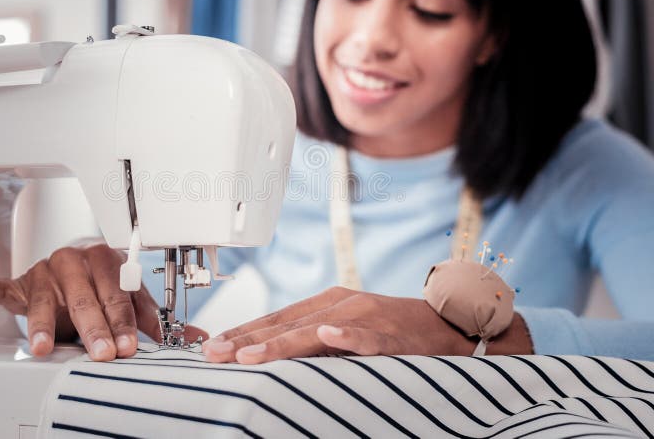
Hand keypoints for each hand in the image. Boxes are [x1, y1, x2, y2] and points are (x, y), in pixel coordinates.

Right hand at [0, 244, 207, 360]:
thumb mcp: (129, 301)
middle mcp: (75, 262)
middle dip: (95, 329)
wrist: (70, 273)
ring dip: (41, 325)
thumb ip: (156, 320)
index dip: (126, 322)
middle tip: (102, 353)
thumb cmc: (100, 288)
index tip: (131, 347)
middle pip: (86, 300)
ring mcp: (45, 272)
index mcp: (107, 261)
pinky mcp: (20, 284)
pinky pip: (1, 285)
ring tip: (40, 346)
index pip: (119, 295)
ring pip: (45, 300)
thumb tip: (199, 340)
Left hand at [203, 286, 531, 363]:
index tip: (212, 347)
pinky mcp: (392, 334)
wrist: (448, 323)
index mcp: (327, 303)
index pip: (276, 318)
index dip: (243, 331)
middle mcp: (341, 305)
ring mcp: (366, 317)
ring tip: (250, 355)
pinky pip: (368, 337)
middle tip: (215, 353)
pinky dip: (349, 337)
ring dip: (281, 342)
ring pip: (316, 330)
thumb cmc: (393, 330)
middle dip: (247, 339)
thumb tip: (270, 356)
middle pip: (286, 323)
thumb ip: (313, 340)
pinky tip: (330, 337)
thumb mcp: (346, 330)